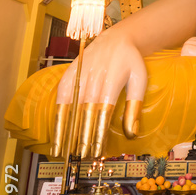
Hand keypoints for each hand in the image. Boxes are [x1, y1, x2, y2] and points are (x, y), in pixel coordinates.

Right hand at [51, 29, 146, 158]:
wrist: (117, 38)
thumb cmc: (130, 62)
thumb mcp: (139, 80)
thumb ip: (134, 106)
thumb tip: (132, 133)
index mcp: (112, 80)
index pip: (103, 111)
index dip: (99, 132)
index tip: (97, 151)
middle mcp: (94, 77)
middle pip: (86, 112)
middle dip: (83, 135)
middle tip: (81, 156)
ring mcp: (80, 75)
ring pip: (72, 107)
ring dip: (68, 129)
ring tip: (64, 150)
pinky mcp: (69, 73)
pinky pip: (61, 97)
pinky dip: (58, 115)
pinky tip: (56, 131)